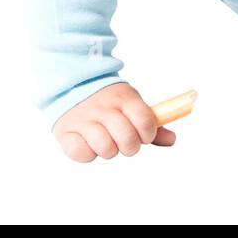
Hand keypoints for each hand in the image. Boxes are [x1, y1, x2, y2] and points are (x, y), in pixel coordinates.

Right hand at [52, 83, 176, 161]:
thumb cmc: (108, 102)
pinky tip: (88, 144)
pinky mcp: (65, 131)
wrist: (72, 84)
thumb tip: (172, 139)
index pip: (145, 120)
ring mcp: (83, 119)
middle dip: (130, 146)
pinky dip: (87, 153)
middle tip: (124, 141)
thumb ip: (151, 124)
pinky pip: (80, 152)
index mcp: (122, 98)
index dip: (148, 133)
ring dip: (109, 150)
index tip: (144, 134)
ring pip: (105, 147)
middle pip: (127, 137)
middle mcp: (103, 107)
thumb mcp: (131, 104)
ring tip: (105, 141)